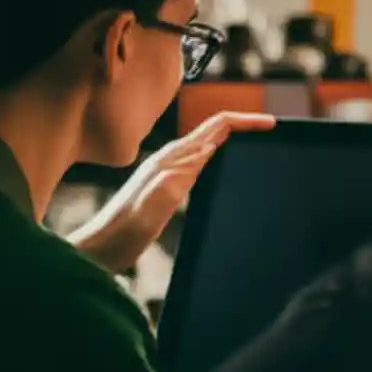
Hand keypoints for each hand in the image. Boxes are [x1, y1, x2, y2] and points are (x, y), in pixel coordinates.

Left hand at [69, 112, 275, 272]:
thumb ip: (172, 182)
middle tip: (271, 129)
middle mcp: (170, 160)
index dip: (244, 121)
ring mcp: (169, 172)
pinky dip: (221, 156)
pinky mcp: (168, 187)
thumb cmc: (122, 233)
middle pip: (213, 130)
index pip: (214, 128)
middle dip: (243, 124)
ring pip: (208, 143)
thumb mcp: (149, 210)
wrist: (99, 250)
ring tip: (257, 141)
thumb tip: (201, 153)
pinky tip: (228, 168)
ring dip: (233, 137)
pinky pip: (201, 162)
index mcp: (171, 160)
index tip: (270, 124)